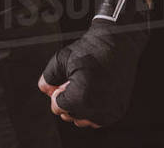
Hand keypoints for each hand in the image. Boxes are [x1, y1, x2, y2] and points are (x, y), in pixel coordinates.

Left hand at [37, 0, 150, 127]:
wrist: (119, 43)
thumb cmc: (92, 49)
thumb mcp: (63, 58)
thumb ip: (49, 77)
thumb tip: (45, 89)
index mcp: (81, 96)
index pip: (58, 108)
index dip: (58, 93)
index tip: (64, 81)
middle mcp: (97, 107)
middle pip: (70, 115)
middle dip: (68, 100)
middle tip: (75, 81)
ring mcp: (109, 110)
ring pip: (85, 120)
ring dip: (81, 107)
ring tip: (86, 86)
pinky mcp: (119, 109)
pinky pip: (99, 119)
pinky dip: (94, 109)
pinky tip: (96, 92)